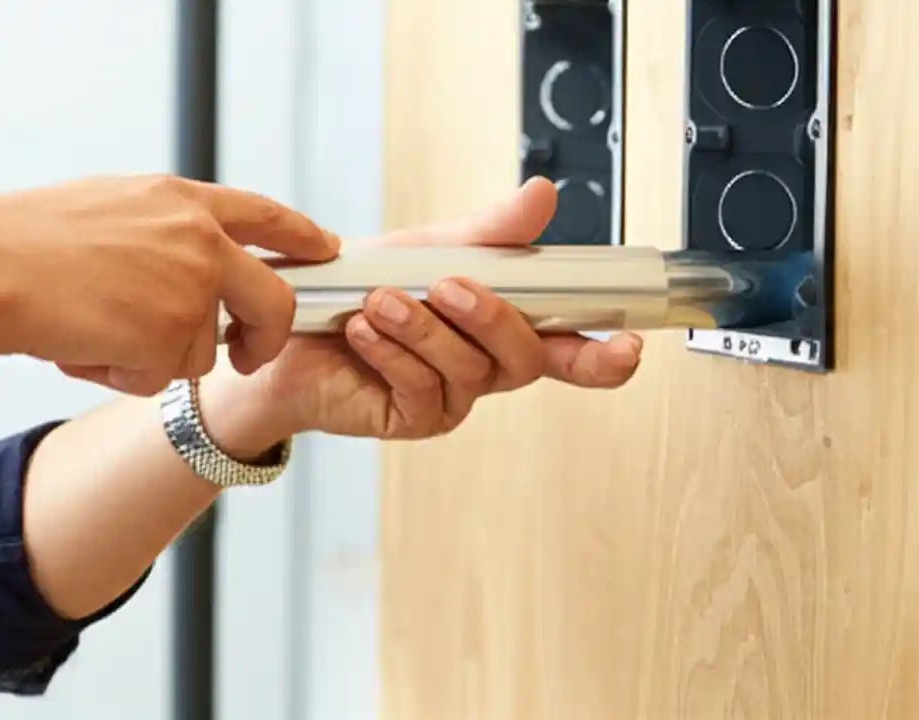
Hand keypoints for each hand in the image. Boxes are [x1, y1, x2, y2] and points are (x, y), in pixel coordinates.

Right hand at [0, 174, 339, 394]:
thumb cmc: (31, 242)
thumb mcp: (112, 208)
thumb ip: (165, 230)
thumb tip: (196, 265)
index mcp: (182, 201)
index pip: (264, 214)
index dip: (301, 233)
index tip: (327, 248)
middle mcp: (200, 240)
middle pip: (273, 300)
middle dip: (266, 339)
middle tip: (248, 358)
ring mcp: (190, 287)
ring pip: (201, 353)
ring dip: (153, 357)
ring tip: (96, 328)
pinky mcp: (171, 334)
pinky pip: (162, 378)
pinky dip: (125, 375)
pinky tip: (87, 345)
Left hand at [197, 177, 642, 457]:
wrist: (289, 330)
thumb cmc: (364, 288)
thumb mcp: (428, 247)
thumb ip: (489, 232)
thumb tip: (543, 196)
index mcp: (502, 326)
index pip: (570, 346)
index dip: (605, 353)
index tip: (630, 346)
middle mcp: (485, 367)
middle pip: (526, 358)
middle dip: (492, 318)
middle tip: (449, 285)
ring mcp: (451, 398)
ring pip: (468, 371)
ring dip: (423, 329)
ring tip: (381, 300)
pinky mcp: (411, 418)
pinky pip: (420, 389)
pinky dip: (391, 353)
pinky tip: (364, 330)